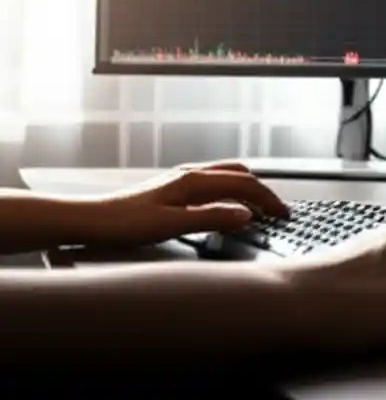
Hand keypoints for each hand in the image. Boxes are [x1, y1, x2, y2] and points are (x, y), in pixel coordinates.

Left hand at [80, 162, 288, 246]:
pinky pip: (213, 184)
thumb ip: (211, 219)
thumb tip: (246, 215)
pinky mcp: (173, 189)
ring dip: (247, 190)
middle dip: (262, 190)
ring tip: (258, 208)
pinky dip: (230, 193)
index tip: (283, 215)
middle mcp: (190, 175)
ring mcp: (181, 180)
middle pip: (239, 174)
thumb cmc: (123, 223)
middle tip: (276, 211)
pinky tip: (226, 207)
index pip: (244, 185)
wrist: (89, 220)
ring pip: (227, 176)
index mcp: (194, 180)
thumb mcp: (171, 225)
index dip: (268, 199)